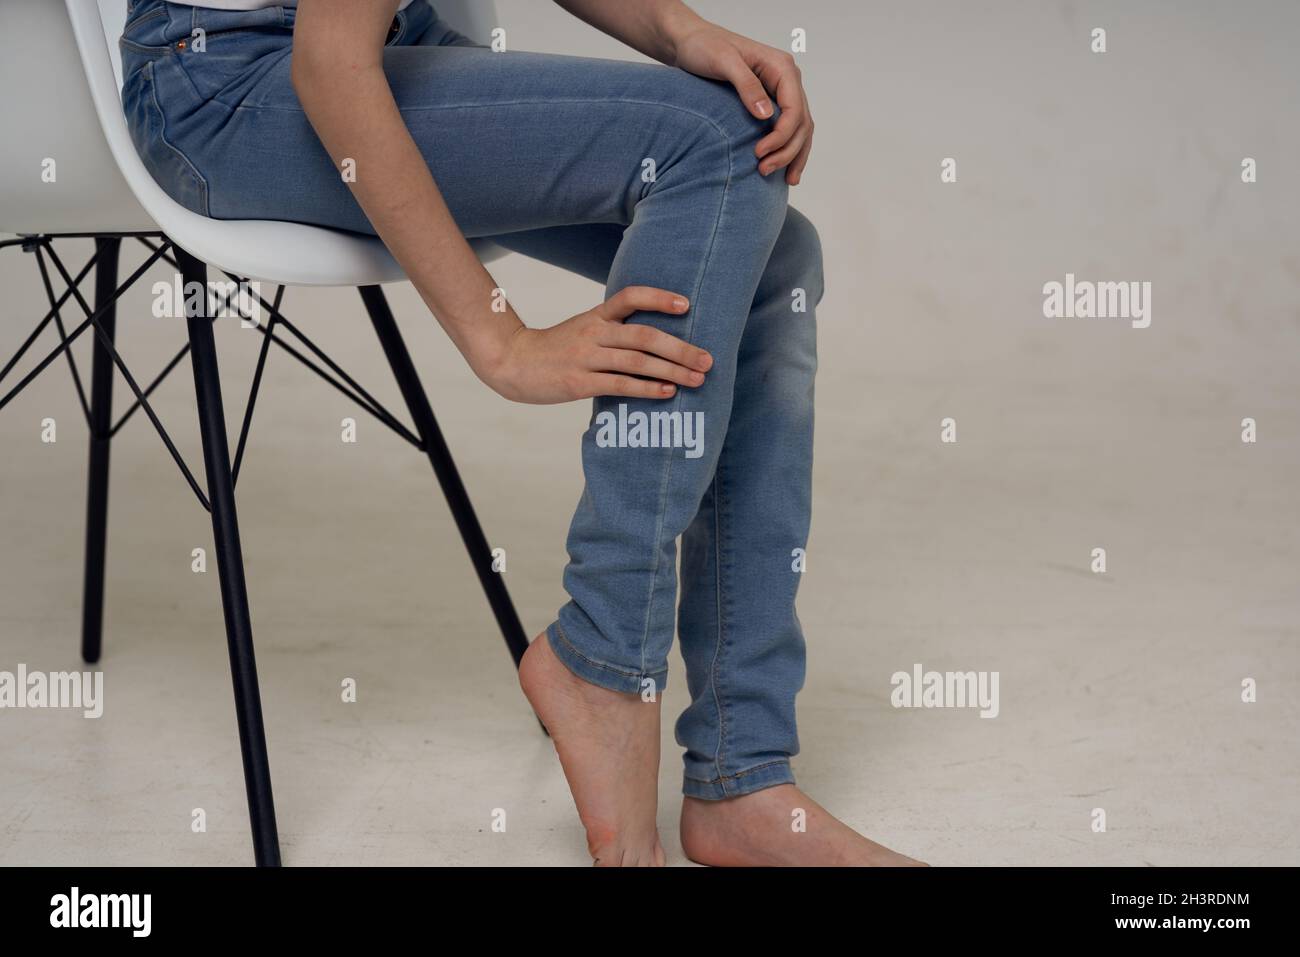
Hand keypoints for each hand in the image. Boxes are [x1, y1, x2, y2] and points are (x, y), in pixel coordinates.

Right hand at [479, 286, 712, 403]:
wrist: (513, 364)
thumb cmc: (555, 350)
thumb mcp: (583, 329)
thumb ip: (614, 330)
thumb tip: (656, 341)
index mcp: (596, 316)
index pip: (630, 297)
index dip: (659, 298)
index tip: (687, 304)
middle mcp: (594, 333)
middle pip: (644, 335)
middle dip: (681, 348)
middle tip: (708, 360)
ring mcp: (586, 358)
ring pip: (637, 361)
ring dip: (672, 370)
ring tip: (697, 379)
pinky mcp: (579, 383)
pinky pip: (620, 384)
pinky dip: (647, 388)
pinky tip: (667, 392)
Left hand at [667, 19, 813, 184]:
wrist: (690, 42)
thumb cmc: (705, 47)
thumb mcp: (723, 61)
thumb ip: (746, 85)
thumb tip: (766, 115)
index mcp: (781, 67)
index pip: (795, 109)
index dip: (782, 136)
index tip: (759, 153)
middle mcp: (787, 79)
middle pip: (802, 123)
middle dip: (787, 151)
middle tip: (763, 170)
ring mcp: (781, 91)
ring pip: (801, 130)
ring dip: (792, 155)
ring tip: (781, 179)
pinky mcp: (771, 102)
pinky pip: (788, 129)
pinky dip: (788, 150)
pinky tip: (784, 170)